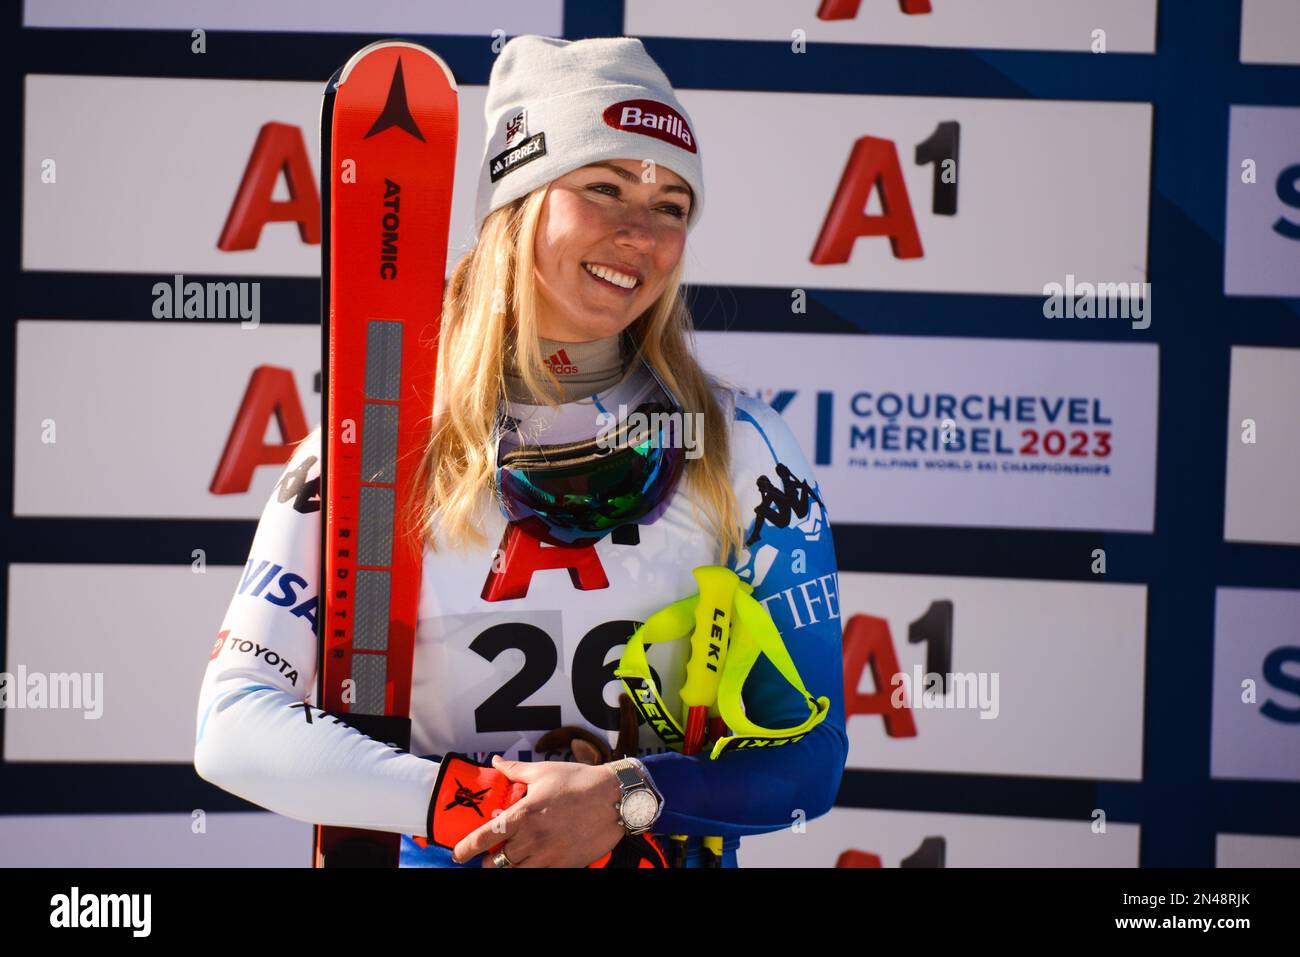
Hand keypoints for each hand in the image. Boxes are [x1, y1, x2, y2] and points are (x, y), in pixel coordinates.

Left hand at [451, 755, 624, 867]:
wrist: (616, 798)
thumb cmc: (580, 781)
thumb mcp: (544, 771)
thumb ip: (516, 770)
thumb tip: (497, 761)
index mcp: (524, 814)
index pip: (485, 837)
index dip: (466, 849)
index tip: (458, 854)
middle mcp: (533, 838)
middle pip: (497, 862)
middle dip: (490, 860)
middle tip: (491, 854)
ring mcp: (550, 856)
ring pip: (516, 872)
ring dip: (509, 867)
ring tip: (511, 860)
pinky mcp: (565, 866)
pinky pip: (539, 876)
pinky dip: (531, 870)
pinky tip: (533, 862)